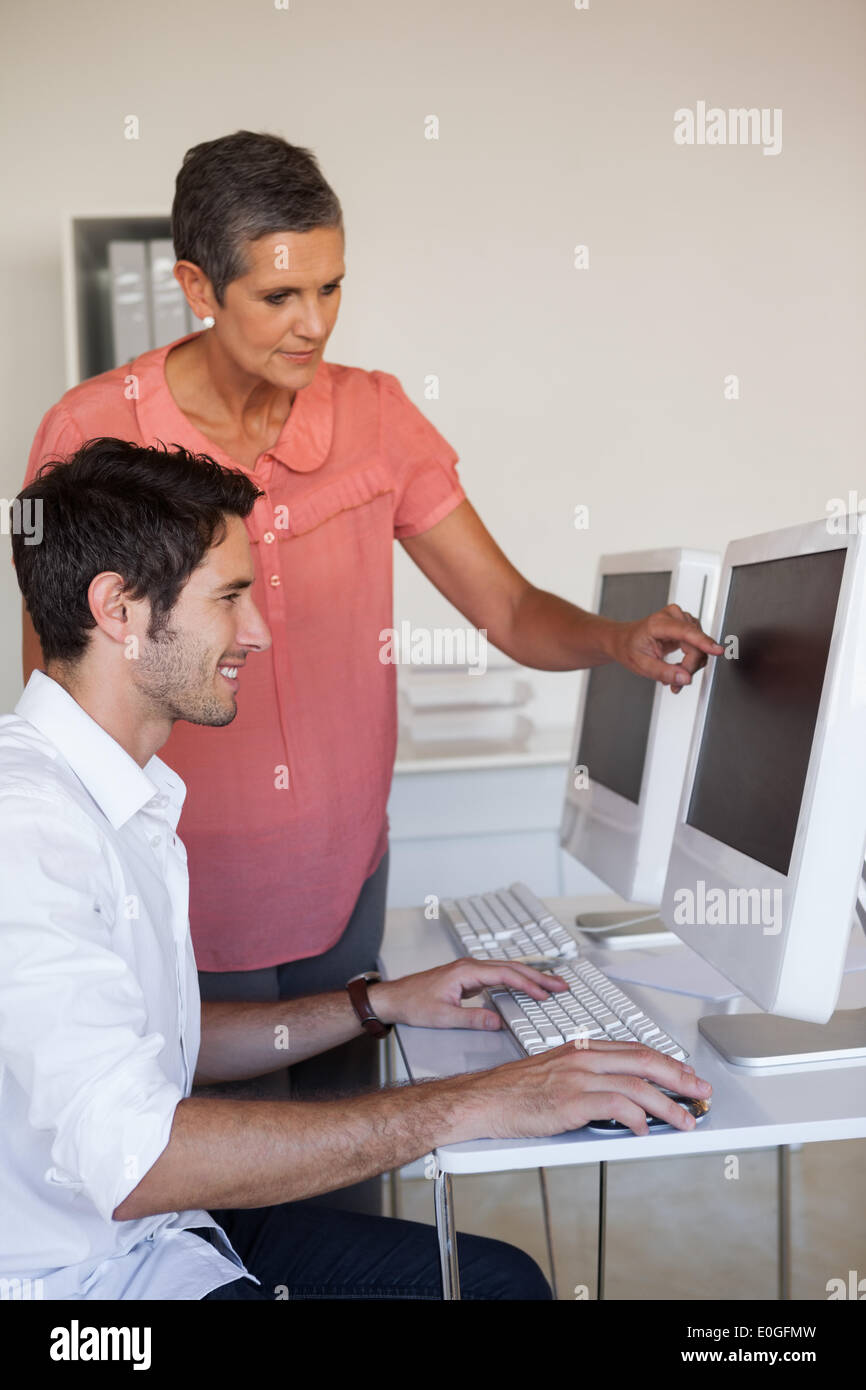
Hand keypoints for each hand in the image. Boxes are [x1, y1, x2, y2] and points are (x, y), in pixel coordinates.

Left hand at [369, 958, 568, 1030]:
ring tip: (551, 986)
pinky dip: (516, 980)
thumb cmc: (413, 1004)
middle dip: (538, 976)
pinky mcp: (468, 977)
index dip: (527, 984)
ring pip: (507, 970)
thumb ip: (472, 1019)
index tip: (544, 994)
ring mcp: (469, 970)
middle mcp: (470, 966)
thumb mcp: (443, 1017)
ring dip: (529, 977)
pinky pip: (498, 976)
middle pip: (511, 967)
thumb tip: (498, 1022)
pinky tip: (526, 987)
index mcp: (466, 971)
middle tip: (561, 985)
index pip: (505, 974)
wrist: (394, 998)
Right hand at [457, 1039, 712, 1138]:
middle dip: (678, 1078)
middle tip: (699, 1091)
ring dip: (668, 1105)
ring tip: (684, 1119)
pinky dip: (636, 1118)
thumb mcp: (553, 1071)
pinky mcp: (572, 1100)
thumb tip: (615, 1093)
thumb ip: (584, 1076)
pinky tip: (643, 1129)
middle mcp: (583, 1057)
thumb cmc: (512, 1091)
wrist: (484, 1098)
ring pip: (637, 1085)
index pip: (634, 1050)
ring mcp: (578, 1077)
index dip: (665, 1062)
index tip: (684, 1074)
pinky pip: (616, 1106)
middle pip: (644, 1062)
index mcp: (580, 1048)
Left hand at [610, 604, 723, 692]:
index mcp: (659, 623)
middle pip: (695, 645)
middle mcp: (673, 616)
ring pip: (699, 648)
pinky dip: (690, 662)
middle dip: (688, 667)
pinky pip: (698, 647)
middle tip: (674, 683)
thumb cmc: (629, 648)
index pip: (686, 632)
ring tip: (673, 676)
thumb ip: (664, 673)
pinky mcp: (687, 627)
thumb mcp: (641, 665)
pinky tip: (678, 669)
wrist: (623, 640)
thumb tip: (685, 678)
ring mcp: (681, 620)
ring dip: (689, 666)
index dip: (703, 642)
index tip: (717, 650)